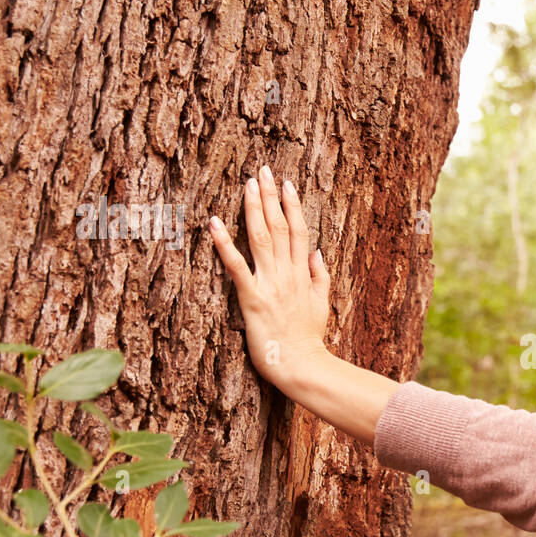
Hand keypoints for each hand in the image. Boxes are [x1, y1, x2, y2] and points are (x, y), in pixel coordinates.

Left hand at [208, 165, 331, 393]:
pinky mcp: (252, 298)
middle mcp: (287, 273)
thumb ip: (320, 277)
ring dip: (254, 208)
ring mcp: (270, 284)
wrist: (301, 365)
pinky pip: (236, 266)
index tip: (286, 183)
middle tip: (262, 170)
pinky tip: (215, 223)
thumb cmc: (308, 339)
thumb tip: (317, 252)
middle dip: (271, 196)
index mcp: (302, 274)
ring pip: (261, 238)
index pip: (299, 231)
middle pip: (279, 227)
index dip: (292, 205)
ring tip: (247, 184)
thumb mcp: (320, 305)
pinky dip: (225, 244)